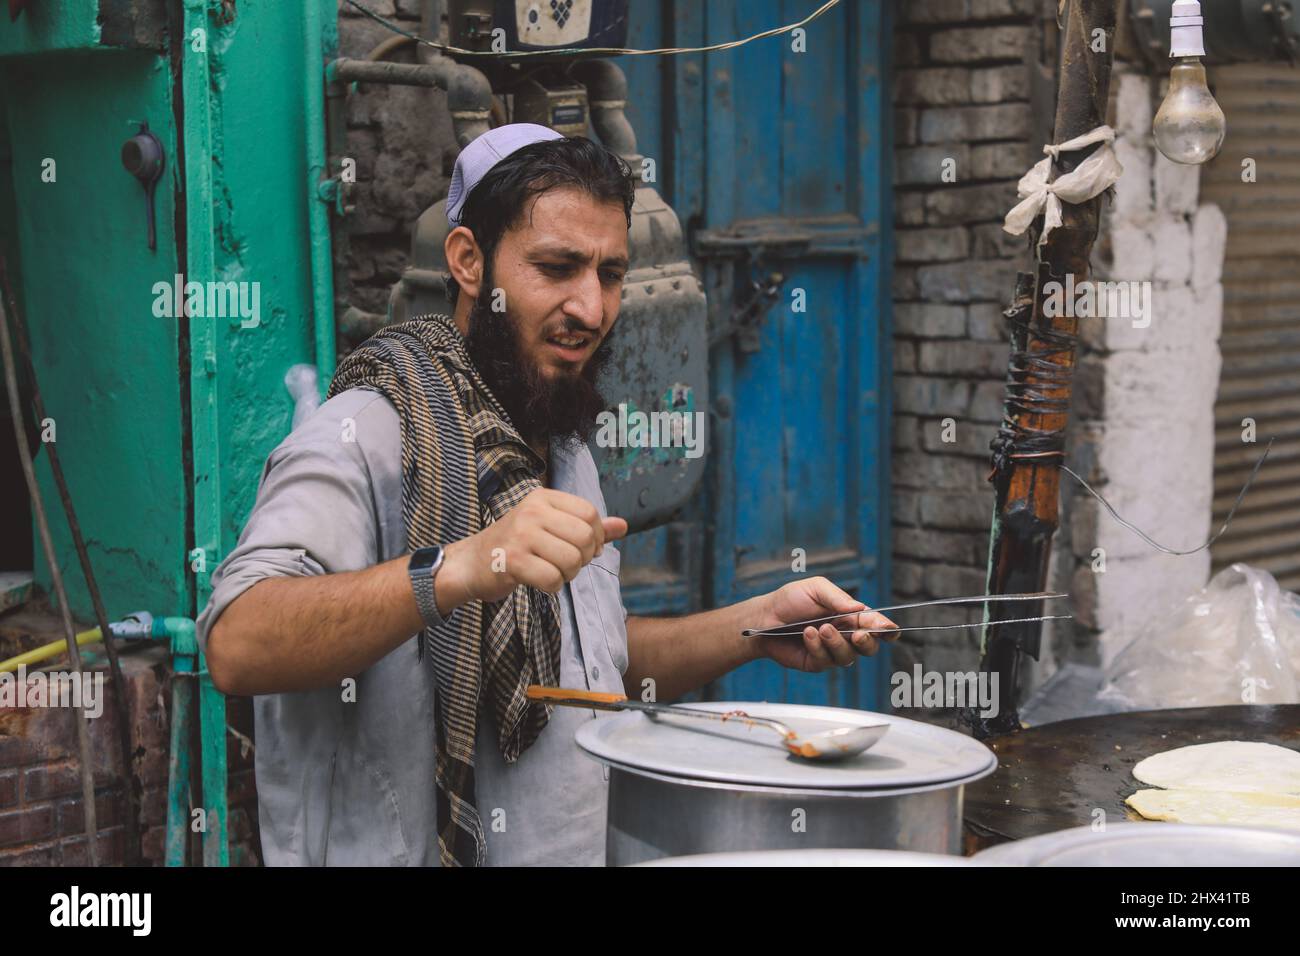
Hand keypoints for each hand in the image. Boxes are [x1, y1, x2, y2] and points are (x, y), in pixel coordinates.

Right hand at [442, 488, 627, 603]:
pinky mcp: (512, 561)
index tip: (584, 549)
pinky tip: (539, 580)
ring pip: (571, 560)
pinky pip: (553, 579)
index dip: (596, 537)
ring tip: (552, 571)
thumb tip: (624, 526)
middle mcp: (532, 511)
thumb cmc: (516, 545)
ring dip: (568, 574)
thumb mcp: (550, 527)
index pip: (590, 513)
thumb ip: (587, 526)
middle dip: (583, 558)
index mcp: (543, 498)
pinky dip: (552, 586)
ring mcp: (520, 535)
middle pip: (585, 537)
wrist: (471, 563)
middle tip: (567, 564)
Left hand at [748, 576, 898, 672]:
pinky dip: (817, 647)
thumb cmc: (789, 600)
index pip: (875, 624)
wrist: (764, 617)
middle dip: (867, 642)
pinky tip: (807, 635)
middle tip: (857, 634)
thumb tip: (860, 609)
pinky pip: (826, 661)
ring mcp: (831, 650)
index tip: (890, 630)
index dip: (886, 629)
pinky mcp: (817, 662)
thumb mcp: (815, 589)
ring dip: (836, 642)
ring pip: (848, 656)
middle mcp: (844, 634)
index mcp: (849, 615)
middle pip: (869, 646)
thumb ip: (838, 598)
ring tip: (821, 628)